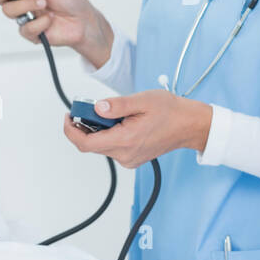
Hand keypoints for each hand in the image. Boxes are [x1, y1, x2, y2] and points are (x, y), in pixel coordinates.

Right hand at [0, 0, 112, 65]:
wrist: (85, 23)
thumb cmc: (71, 1)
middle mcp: (20, 0)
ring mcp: (24, 17)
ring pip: (8, 11)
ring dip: (26, 6)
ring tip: (44, 5)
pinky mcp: (30, 33)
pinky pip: (25, 29)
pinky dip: (39, 23)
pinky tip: (50, 20)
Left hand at [61, 90, 211, 168]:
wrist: (190, 125)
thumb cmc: (171, 112)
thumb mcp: (142, 100)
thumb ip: (117, 105)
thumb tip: (96, 108)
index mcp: (125, 141)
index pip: (86, 143)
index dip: (71, 130)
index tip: (69, 116)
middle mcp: (125, 155)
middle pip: (92, 145)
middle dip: (85, 126)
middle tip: (90, 107)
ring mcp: (129, 159)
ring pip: (102, 146)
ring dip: (99, 130)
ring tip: (111, 113)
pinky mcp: (133, 158)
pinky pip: (112, 148)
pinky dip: (109, 134)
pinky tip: (120, 122)